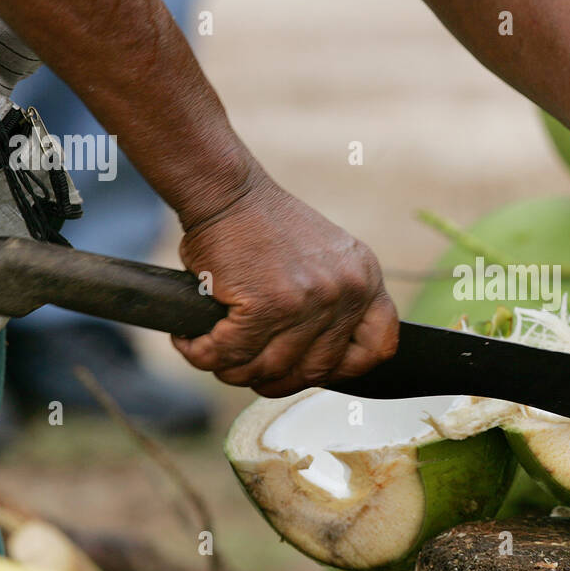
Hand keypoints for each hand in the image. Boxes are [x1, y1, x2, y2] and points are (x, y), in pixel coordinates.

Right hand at [171, 174, 399, 397]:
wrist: (228, 191)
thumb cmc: (265, 226)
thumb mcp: (324, 258)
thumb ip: (333, 303)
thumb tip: (315, 365)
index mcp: (364, 280)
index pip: (379, 347)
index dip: (346, 369)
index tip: (312, 368)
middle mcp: (345, 292)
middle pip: (316, 370)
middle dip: (277, 379)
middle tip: (247, 367)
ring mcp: (309, 301)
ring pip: (270, 369)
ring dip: (234, 370)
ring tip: (213, 354)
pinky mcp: (265, 306)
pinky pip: (231, 354)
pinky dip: (202, 354)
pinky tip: (191, 342)